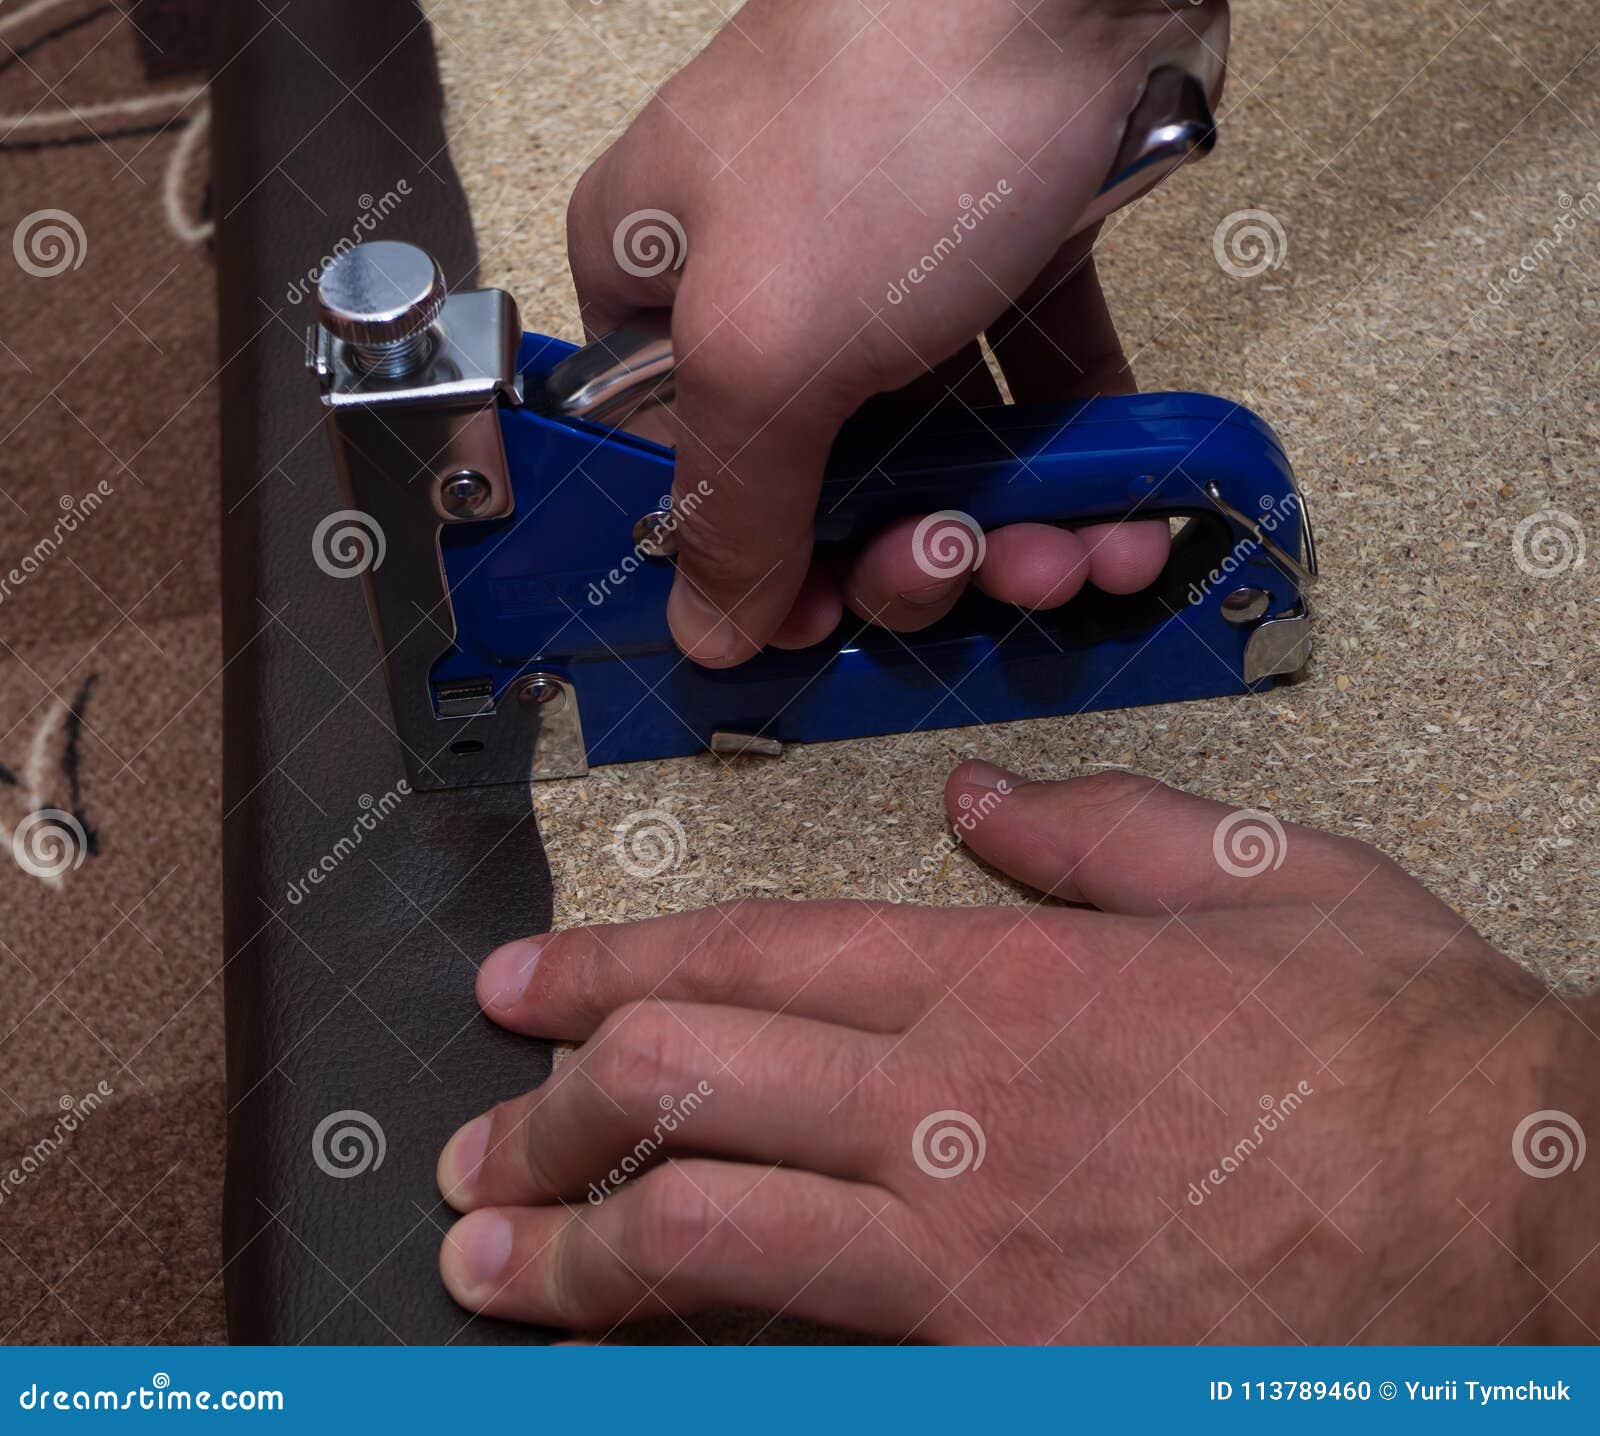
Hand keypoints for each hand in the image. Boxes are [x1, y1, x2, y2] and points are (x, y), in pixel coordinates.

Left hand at [436, 763, 1598, 1341]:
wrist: (1523, 1216)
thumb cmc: (1399, 1048)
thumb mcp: (1259, 875)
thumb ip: (1093, 830)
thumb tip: (979, 803)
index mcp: (998, 973)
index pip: (745, 953)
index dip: (607, 967)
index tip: (517, 987)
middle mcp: (948, 1101)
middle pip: (684, 1083)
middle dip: (549, 1113)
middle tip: (472, 1144)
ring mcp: (963, 1247)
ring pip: (701, 1229)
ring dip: (571, 1246)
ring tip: (485, 1260)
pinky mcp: (999, 1369)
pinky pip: (805, 1349)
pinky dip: (705, 1342)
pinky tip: (643, 1351)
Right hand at [565, 0, 1229, 664]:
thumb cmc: (889, 115)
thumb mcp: (769, 344)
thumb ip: (733, 506)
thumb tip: (707, 627)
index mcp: (663, 290)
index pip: (675, 470)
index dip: (747, 562)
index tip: (819, 616)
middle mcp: (771, 288)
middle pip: (823, 485)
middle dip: (904, 554)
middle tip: (956, 565)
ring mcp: (892, 278)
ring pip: (938, 455)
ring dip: (1005, 530)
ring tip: (1067, 552)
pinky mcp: (1004, 262)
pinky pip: (1030, 401)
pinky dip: (1071, 467)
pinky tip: (1118, 516)